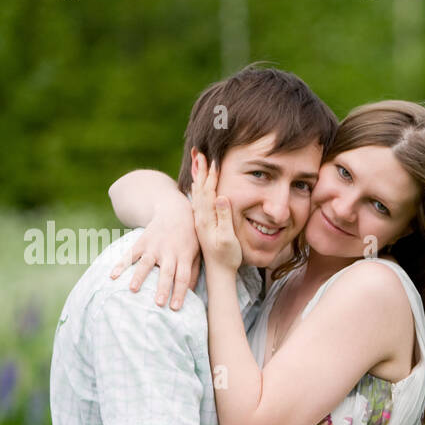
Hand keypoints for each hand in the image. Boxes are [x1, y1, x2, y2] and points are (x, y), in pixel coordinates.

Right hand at [110, 197, 201, 309]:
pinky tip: (112, 275)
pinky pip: (130, 254)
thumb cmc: (188, 238)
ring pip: (146, 263)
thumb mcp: (196, 253)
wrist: (175, 212)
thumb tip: (189, 295)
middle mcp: (169, 252)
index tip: (175, 307)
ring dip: (139, 277)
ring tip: (132, 290)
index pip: (183, 277)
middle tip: (157, 303)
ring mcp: (154, 246)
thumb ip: (192, 273)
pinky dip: (121, 264)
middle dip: (162, 288)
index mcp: (184, 256)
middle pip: (166, 272)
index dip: (179, 292)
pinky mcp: (142, 241)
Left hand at [190, 151, 242, 278]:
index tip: (212, 158)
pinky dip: (198, 189)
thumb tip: (221, 197)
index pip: (208, 190)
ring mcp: (200, 220)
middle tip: (198, 152)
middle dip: (200, 169)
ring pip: (197, 193)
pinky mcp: (202, 224)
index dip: (211, 174)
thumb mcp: (228, 238)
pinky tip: (197, 185)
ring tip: (196, 162)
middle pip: (199, 188)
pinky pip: (198, 201)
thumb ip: (224, 217)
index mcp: (207, 218)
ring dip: (198, 176)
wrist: (219, 273)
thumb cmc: (227, 257)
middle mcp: (200, 217)